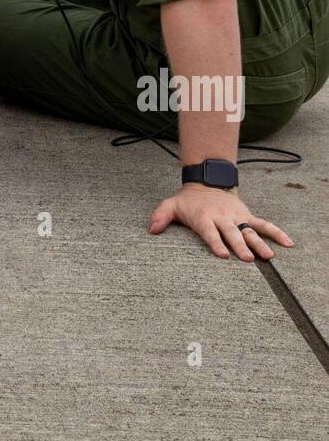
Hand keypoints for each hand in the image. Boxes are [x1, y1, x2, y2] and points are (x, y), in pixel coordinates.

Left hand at [149, 184, 293, 260]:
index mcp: (204, 218)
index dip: (216, 243)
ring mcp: (236, 217)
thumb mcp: (171, 205)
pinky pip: (263, 224)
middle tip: (248, 259)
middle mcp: (222, 218)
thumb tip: (151, 229)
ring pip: (249, 231)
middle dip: (240, 246)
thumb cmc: (188, 201)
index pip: (210, 232)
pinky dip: (276, 232)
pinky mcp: (246, 215)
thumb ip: (161, 216)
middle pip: (232, 234)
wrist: (207, 181)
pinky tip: (288, 243)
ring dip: (259, 243)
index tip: (223, 254)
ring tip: (269, 256)